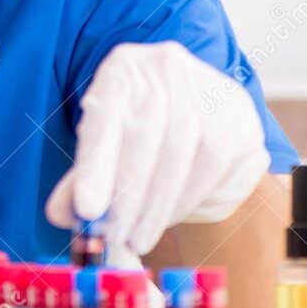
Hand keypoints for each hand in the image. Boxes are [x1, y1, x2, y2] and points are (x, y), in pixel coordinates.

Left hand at [46, 40, 269, 254]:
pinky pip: (224, 167)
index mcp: (122, 69)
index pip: (105, 116)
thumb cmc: (132, 127)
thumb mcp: (100, 141)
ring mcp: (212, 90)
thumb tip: (61, 215)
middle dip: (129, 198)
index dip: (96, 165)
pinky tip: (172, 216)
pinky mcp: (245, 118)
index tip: (86, 209)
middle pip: (148, 138)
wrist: (184, 104)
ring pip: (191, 154)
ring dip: (163, 205)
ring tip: (139, 236)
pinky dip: (195, 199)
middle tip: (114, 238)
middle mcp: (168, 69)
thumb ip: (81, 176)